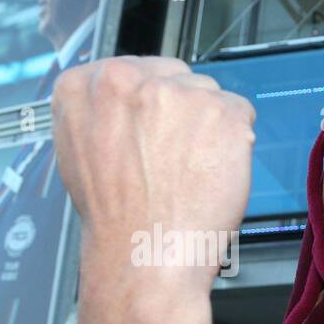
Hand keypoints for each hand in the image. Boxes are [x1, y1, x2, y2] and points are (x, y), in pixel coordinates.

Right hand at [50, 57, 255, 323]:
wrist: (146, 252)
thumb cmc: (119, 217)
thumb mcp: (82, 152)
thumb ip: (104, 114)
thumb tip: (135, 102)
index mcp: (84, 86)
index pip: (137, 72)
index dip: (153, 108)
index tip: (155, 132)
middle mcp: (126, 79)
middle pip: (176, 77)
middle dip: (183, 112)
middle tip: (177, 158)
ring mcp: (176, 93)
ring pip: (210, 94)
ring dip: (211, 127)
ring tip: (193, 170)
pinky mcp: (220, 112)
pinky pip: (241, 113)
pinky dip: (238, 142)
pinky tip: (215, 171)